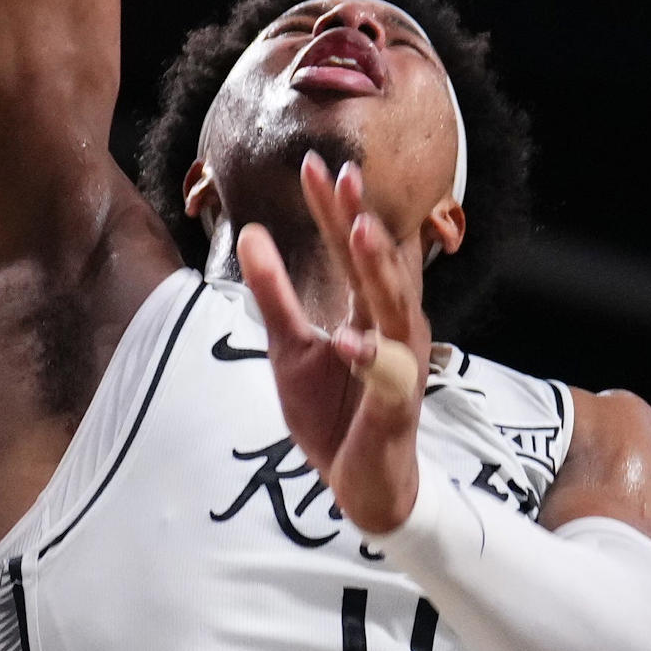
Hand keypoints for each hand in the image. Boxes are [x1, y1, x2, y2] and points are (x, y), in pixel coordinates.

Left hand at [233, 152, 430, 537]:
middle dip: (360, 217)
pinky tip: (348, 341)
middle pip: (377, 264)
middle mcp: (394, 326)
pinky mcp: (397, 403)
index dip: (333, 208)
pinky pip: (387, 376)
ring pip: (395, 308)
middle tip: (344, 172)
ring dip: (378, 268)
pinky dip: (369, 357)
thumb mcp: (290, 346)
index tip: (313, 164)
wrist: (361, 486)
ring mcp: (400, 363)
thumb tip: (249, 231)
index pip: (350, 248)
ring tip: (358, 230)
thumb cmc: (335, 411)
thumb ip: (274, 292)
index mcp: (370, 308)